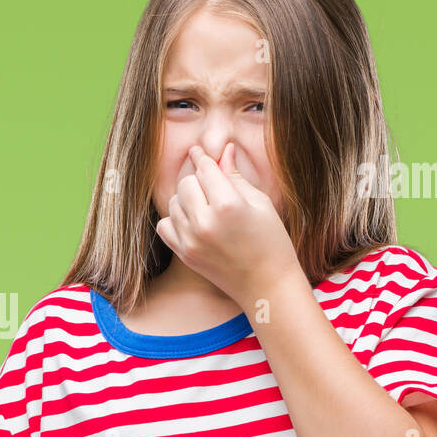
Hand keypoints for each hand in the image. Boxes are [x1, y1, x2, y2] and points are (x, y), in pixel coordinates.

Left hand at [156, 142, 301, 309]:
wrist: (267, 285)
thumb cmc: (272, 242)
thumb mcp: (260, 203)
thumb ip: (235, 176)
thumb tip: (223, 151)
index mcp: (228, 205)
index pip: (206, 169)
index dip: (204, 159)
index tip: (200, 152)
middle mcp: (205, 222)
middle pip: (186, 183)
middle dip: (198, 181)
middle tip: (214, 189)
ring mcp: (191, 240)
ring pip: (173, 202)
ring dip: (187, 200)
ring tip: (207, 208)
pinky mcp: (184, 254)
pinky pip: (165, 225)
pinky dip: (175, 219)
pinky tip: (193, 222)